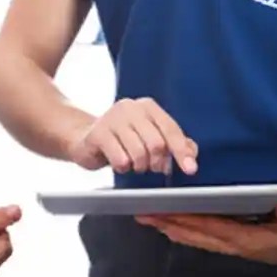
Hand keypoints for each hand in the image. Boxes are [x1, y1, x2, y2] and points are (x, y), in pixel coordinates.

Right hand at [66, 97, 198, 174]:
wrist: (85, 139)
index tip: (190, 169)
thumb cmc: (122, 139)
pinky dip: (123, 168)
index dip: (182, 151)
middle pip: (156, 143)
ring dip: (139, 167)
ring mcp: (112, 119)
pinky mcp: (97, 134)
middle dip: (157, 162)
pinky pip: (120, 159)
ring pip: (138, 153)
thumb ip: (174, 143)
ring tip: (133, 164)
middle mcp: (130, 108)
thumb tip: (191, 152)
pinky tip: (119, 163)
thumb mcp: (150, 137)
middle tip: (152, 168)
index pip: (171, 129)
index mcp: (147, 107)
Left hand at [136, 200, 276, 264]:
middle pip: (193, 235)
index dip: (189, 220)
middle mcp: (229, 245)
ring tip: (149, 219)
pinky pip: (196, 239)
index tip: (169, 212)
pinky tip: (167, 226)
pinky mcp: (223, 244)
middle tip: (146, 215)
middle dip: (168, 224)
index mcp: (243, 239)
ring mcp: (224, 246)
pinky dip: (180, 233)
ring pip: (191, 238)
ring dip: (169, 229)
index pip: (210, 227)